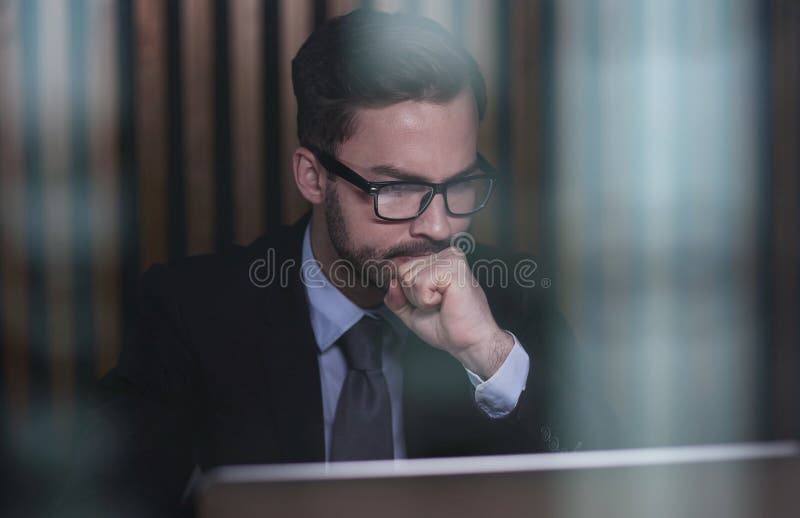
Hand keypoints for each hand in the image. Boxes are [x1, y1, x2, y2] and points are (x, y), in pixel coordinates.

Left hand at [383, 246, 513, 378]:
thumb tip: (391, 282)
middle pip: (403, 272)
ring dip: (421, 299)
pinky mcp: (454, 268)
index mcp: (438, 261)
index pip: (402, 269)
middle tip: (439, 305)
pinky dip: (427, 300)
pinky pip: (420, 283)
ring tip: (443, 303)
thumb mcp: (412, 312)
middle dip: (414, 296)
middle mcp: (445, 255)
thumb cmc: (447, 328)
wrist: (469, 343)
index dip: (409, 294)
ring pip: (409, 277)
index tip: (432, 303)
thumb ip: (396, 297)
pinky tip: (446, 302)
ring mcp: (451, 258)